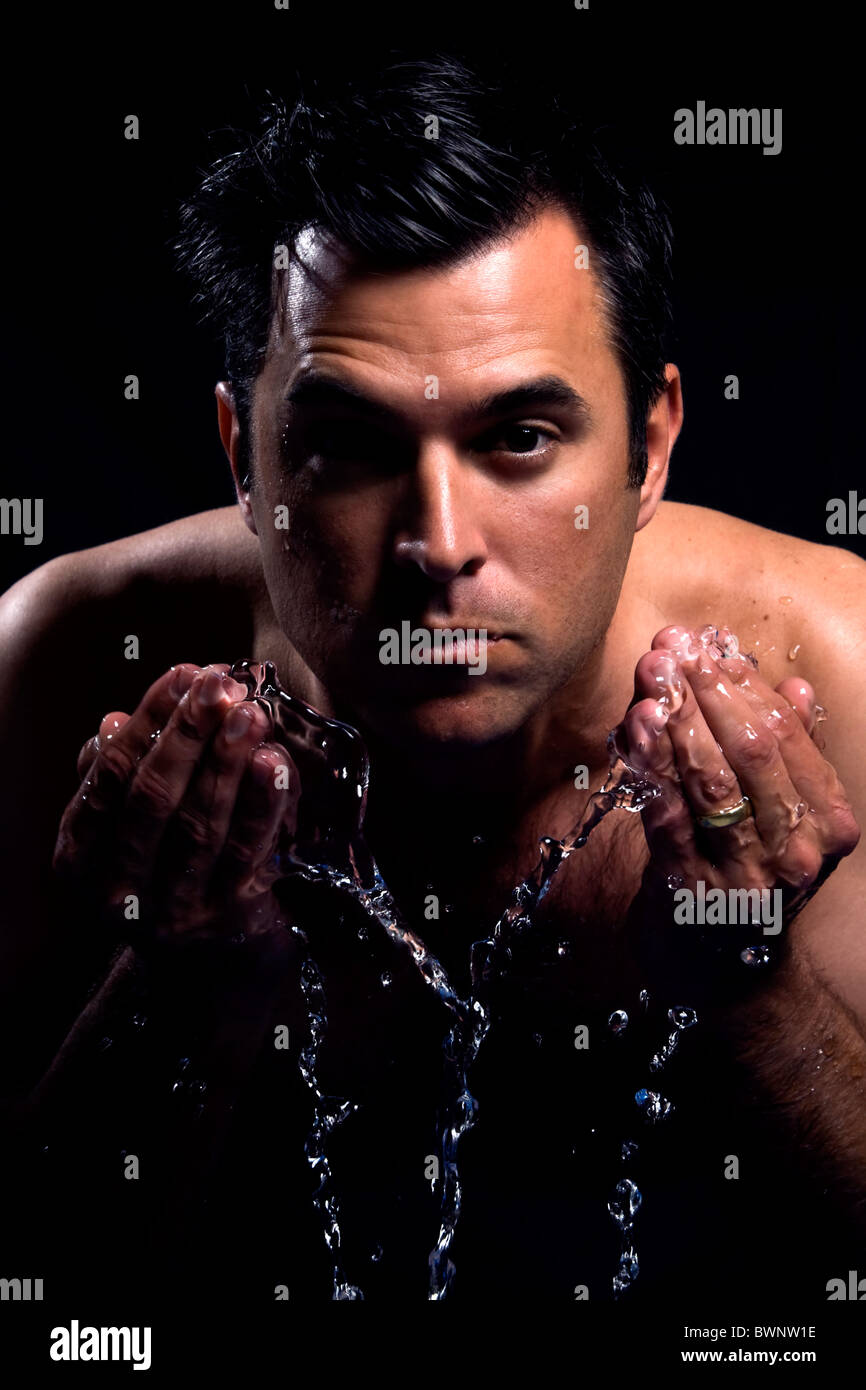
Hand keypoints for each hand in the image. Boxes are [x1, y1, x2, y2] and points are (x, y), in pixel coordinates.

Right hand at [54, 664, 299, 948]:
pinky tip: (273, 761)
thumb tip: (113, 722)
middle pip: (152, 799)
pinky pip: (247, 853)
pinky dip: (262, 803)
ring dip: (226, 762)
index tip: (182, 676)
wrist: (211, 973)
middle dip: (189, 734)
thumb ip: (119, 779)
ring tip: (250, 713)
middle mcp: (119, 891)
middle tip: (220, 685)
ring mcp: (174, 912)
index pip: (109, 778)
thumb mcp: (128, 834)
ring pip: (199, 825)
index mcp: (82, 861)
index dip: (148, 722)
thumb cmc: (169, 876)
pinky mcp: (227, 922)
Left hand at [615, 625, 859, 991]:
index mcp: (828, 822)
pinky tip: (633, 727)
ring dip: (675, 720)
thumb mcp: (784, 814)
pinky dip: (650, 767)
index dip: (743, 685)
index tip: (706, 645)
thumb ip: (790, 751)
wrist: (724, 967)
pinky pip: (667, 817)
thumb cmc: (751, 870)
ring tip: (651, 674)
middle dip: (704, 691)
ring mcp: (745, 875)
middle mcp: (795, 850)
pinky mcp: (691, 892)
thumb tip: (792, 684)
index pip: (786, 736)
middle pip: (749, 752)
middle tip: (670, 647)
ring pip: (709, 781)